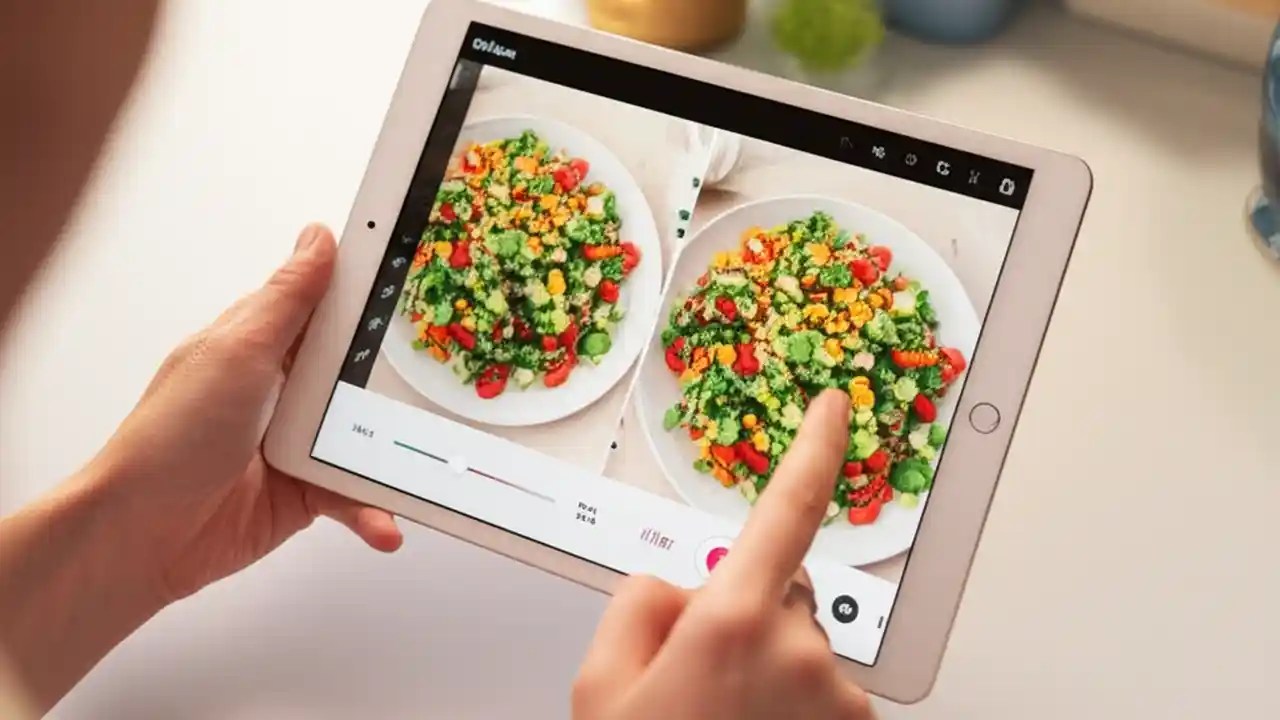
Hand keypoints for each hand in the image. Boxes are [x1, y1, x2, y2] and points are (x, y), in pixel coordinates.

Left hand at [87, 224, 402, 603]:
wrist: (142, 535)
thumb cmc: (173, 435)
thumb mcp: (237, 352)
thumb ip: (287, 299)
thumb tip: (320, 237)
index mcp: (264, 343)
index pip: (331, 307)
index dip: (377, 293)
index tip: (430, 281)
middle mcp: (286, 389)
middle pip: (363, 371)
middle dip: (405, 378)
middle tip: (456, 380)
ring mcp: (300, 442)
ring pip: (370, 437)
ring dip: (398, 457)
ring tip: (433, 468)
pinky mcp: (309, 494)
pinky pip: (356, 495)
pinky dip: (374, 511)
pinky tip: (386, 526)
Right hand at [573, 390, 874, 719]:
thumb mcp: (602, 679)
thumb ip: (639, 604)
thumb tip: (679, 589)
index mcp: (734, 622)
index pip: (788, 509)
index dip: (816, 450)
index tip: (835, 409)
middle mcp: (798, 650)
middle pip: (779, 590)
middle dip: (742, 610)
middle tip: (694, 674)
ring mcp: (834, 692)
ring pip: (797, 643)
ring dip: (766, 661)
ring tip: (718, 710)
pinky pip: (819, 685)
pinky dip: (792, 698)